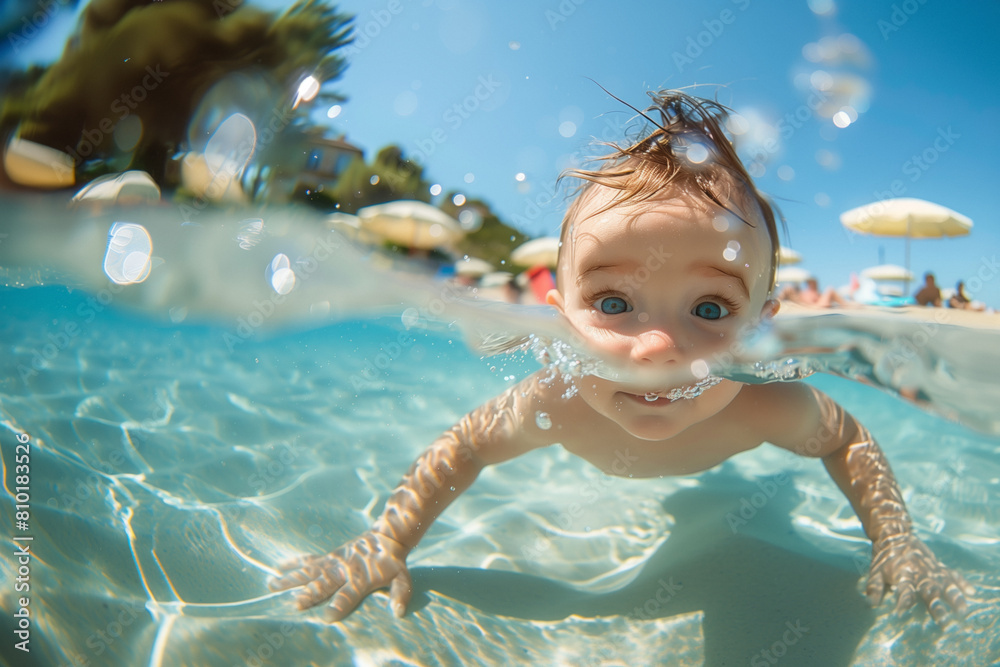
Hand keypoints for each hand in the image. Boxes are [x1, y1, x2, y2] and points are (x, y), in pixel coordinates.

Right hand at [269, 530, 411, 621]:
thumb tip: (399, 612)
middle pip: (325, 583)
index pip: (349, 593)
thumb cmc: (392, 563)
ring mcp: (333, 562)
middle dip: (311, 594)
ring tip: (272, 585)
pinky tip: (277, 567)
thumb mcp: (402, 578)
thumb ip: (400, 594)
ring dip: (291, 578)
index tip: (328, 617)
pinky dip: (292, 563)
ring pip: (309, 571)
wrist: (386, 537)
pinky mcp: (328, 557)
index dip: (339, 605)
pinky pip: (308, 560)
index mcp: (360, 577)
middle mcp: (343, 569)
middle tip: (296, 604)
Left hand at [866, 531, 972, 623]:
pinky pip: (952, 574)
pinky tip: (972, 592)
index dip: (902, 602)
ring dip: (954, 598)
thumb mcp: (875, 571)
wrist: (894, 533)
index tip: (901, 614)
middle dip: (936, 607)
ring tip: (962, 611)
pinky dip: (962, 583)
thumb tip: (870, 604)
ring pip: (945, 584)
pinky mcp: (938, 566)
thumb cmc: (883, 557)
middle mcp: (919, 573)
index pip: (904, 590)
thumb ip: (875, 588)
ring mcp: (931, 569)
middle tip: (943, 623)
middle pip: (929, 591)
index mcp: (902, 574)